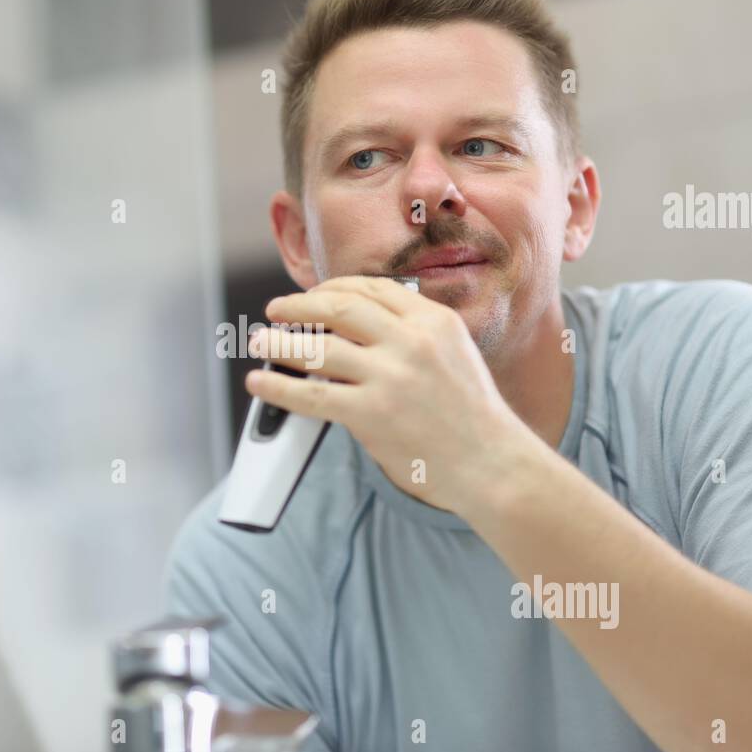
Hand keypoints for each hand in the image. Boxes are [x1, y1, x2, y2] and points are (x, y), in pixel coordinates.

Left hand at [247, 275, 525, 513]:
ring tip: (260, 343)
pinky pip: (312, 394)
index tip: (313, 295)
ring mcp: (391, 377)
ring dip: (280, 343)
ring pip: (319, 348)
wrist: (491, 462)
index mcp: (434, 320)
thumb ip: (412, 333)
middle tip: (276, 310)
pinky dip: (277, 386)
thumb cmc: (471, 414)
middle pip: (340, 307)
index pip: (372, 289)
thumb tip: (354, 325)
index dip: (332, 288)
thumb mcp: (453, 352)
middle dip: (300, 305)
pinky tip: (259, 382)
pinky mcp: (372, 413)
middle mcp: (412, 341)